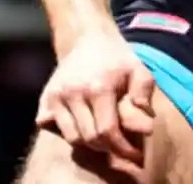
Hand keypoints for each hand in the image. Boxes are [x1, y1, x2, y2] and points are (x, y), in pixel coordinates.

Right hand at [36, 31, 156, 165]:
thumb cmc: (116, 58)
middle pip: (89, 138)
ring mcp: (57, 96)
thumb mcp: (138, 69)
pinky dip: (68, 132)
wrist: (87, 37)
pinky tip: (83, 125)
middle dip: (107, 148)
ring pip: (71, 137)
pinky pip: (53, 127)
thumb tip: (145, 120)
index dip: (121, 148)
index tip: (135, 156)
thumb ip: (144, 93)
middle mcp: (74, 93)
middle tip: (121, 147)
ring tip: (103, 137)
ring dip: (88, 143)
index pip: (107, 131)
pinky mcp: (46, 97)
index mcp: (99, 87)